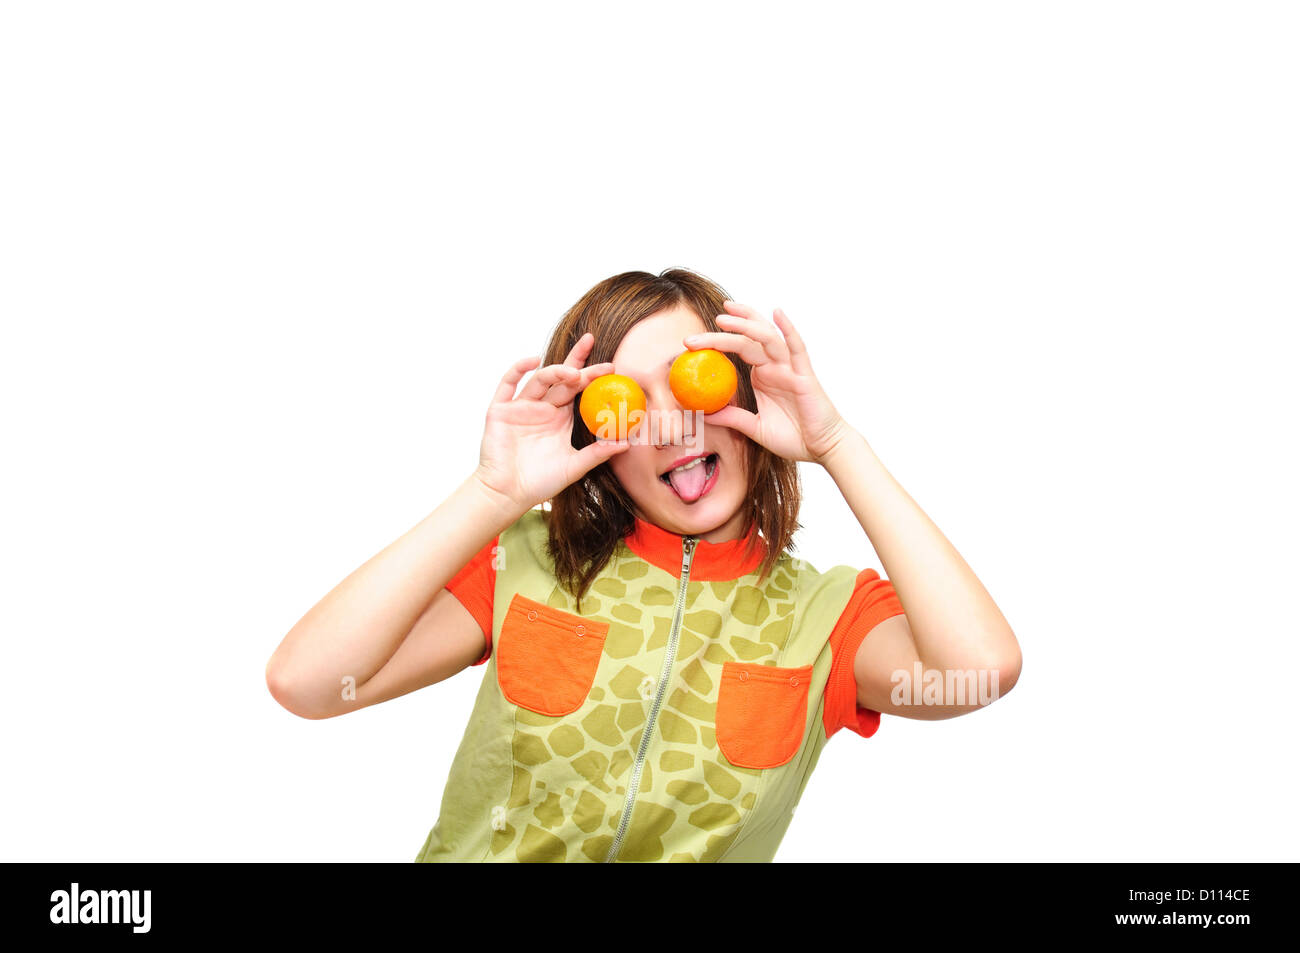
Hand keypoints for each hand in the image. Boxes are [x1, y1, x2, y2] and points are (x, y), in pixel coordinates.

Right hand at [473, 333, 630, 513]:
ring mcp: (520, 407)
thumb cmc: (540, 483)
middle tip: (591, 344)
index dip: (592, 376)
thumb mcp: (574, 466)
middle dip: (577, 360)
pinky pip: (507, 384)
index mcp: (559, 417)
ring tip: (574, 373)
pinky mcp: (500, 410)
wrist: (508, 494)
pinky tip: (533, 361)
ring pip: (539, 380)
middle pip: (561, 377)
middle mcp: (542, 408)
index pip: (578, 389)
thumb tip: (627, 444)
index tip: (612, 368)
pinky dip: (517, 370)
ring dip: (556, 371)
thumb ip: (597, 453)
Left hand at [684, 301, 852, 464]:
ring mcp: (790, 368)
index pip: (738, 349)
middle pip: (748, 338)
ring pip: (766, 338)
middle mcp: (775, 366)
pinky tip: (777, 313)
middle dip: (726, 327)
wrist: (823, 448)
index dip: (718, 340)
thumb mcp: (755, 428)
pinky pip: (797, 347)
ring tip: (724, 316)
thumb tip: (703, 415)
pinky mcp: (804, 374)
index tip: (693, 340)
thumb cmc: (795, 437)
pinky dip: (788, 329)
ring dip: (746, 324)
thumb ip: (733, 418)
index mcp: (763, 375)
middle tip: (702, 324)